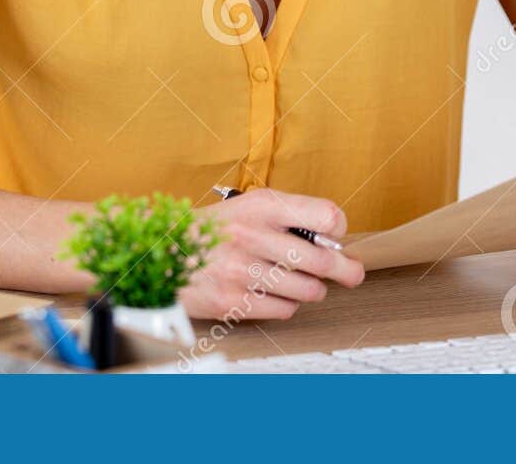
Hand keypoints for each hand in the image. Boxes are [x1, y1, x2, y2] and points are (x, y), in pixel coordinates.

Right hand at [179, 188, 364, 320]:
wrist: (162, 251)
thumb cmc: (214, 229)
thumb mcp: (248, 206)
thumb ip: (289, 217)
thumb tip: (334, 241)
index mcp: (261, 206)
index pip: (325, 216)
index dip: (338, 229)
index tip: (336, 237)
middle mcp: (252, 236)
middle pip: (322, 262)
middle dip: (346, 271)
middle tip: (352, 274)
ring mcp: (241, 272)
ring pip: (307, 290)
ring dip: (313, 290)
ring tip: (304, 283)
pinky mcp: (231, 302)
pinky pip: (283, 309)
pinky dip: (288, 304)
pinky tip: (276, 294)